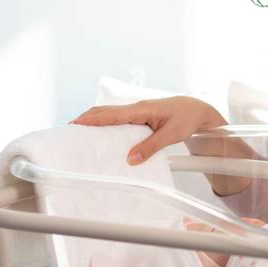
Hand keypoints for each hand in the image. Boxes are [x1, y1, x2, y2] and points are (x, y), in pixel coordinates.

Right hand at [70, 95, 224, 165]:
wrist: (198, 109)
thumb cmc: (187, 118)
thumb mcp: (171, 134)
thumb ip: (151, 146)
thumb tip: (131, 159)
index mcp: (142, 109)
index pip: (112, 114)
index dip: (93, 120)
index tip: (75, 124)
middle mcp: (136, 108)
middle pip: (105, 111)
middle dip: (87, 119)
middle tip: (69, 129)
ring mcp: (137, 111)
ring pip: (110, 114)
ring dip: (94, 120)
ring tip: (78, 131)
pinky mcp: (140, 116)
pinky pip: (118, 118)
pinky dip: (105, 123)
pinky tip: (100, 133)